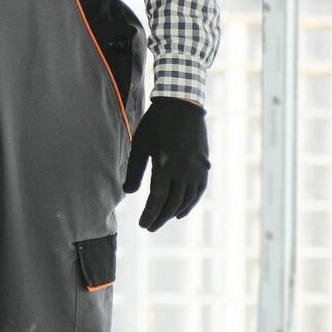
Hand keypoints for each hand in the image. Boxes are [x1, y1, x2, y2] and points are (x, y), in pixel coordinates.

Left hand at [121, 97, 208, 231]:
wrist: (182, 106)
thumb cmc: (156, 124)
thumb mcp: (140, 145)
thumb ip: (135, 171)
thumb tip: (129, 192)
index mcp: (165, 166)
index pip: (157, 200)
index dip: (150, 214)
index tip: (143, 225)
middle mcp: (183, 171)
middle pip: (172, 204)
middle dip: (160, 218)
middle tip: (149, 226)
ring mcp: (196, 169)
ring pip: (186, 200)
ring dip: (173, 213)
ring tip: (162, 219)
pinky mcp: (203, 166)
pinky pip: (198, 191)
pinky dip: (190, 204)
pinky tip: (181, 211)